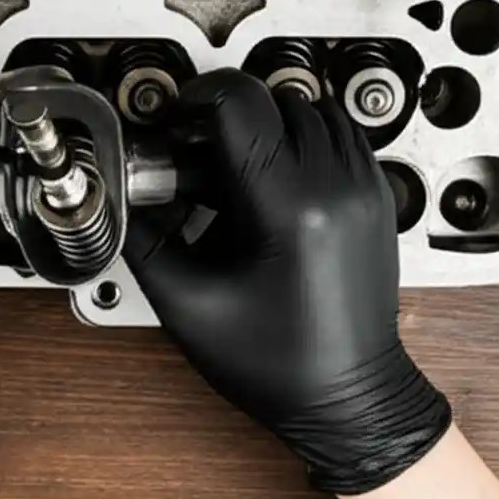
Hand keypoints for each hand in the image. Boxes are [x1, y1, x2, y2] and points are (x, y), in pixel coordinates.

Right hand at [124, 69, 451, 493]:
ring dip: (269, 123)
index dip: (197, 99)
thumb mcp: (189, 306)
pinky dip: (305, 138)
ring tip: (236, 164)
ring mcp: (365, 191)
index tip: (177, 117)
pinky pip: (344, 134)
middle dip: (228, 116)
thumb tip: (121, 196)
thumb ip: (145, 242)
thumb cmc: (278, 364)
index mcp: (290, 211)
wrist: (349, 399)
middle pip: (275, 100)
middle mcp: (336, 188)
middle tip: (197, 149)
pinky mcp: (377, 199)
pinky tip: (275, 176)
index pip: (243, 106)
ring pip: (314, 108)